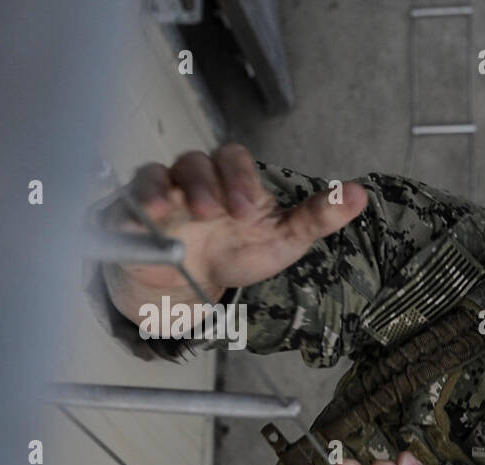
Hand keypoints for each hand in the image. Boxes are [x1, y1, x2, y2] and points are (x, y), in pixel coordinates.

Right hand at [101, 142, 366, 308]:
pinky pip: (123, 206)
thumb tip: (361, 194)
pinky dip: (130, 213)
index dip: (239, 177)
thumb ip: (319, 217)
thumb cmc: (240, 251)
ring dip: (162, 192)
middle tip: (217, 214)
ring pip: (154, 176)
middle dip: (205, 185)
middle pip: (193, 162)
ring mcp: (159, 193)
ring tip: (172, 214)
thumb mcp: (286, 239)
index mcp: (231, 178)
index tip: (248, 209)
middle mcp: (193, 178)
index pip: (233, 159)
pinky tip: (140, 226)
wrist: (193, 285)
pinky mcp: (130, 214)